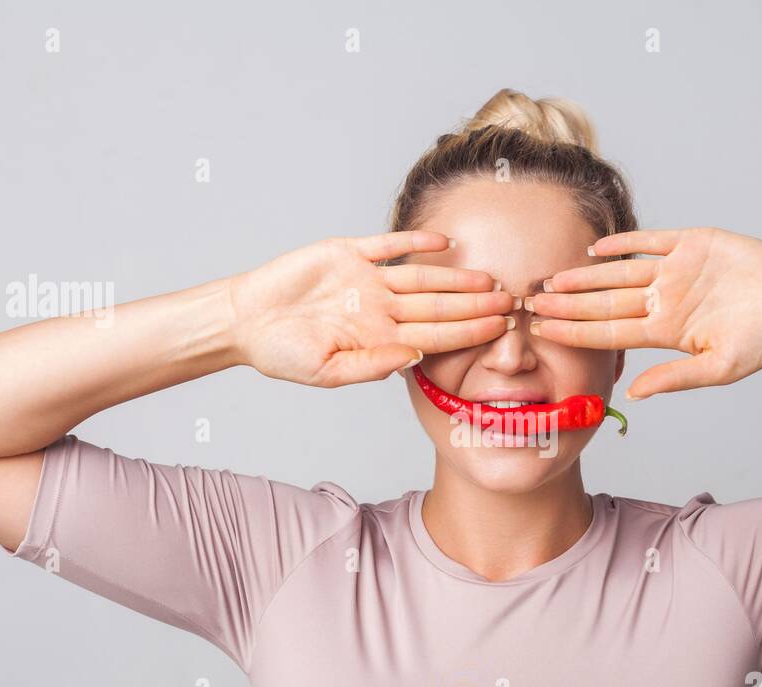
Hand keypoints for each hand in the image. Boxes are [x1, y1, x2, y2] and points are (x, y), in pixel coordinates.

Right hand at [228, 231, 514, 386]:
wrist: (246, 320)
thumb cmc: (283, 353)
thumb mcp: (326, 371)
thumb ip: (370, 365)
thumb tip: (412, 358)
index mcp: (380, 339)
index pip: (437, 335)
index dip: (471, 332)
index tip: (502, 329)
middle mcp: (381, 308)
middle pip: (440, 306)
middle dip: (477, 305)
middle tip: (514, 301)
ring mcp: (368, 280)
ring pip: (423, 276)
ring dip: (457, 277)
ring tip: (491, 278)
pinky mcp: (348, 253)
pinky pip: (388, 244)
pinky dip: (415, 241)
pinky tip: (445, 242)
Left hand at [526, 227, 761, 398]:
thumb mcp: (721, 366)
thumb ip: (677, 378)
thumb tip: (637, 394)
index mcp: (665, 331)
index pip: (607, 331)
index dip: (573, 330)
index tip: (541, 329)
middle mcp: (662, 301)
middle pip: (604, 302)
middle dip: (566, 303)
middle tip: (528, 301)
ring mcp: (674, 272)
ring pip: (618, 273)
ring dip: (584, 275)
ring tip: (550, 277)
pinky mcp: (693, 244)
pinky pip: (650, 241)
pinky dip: (624, 242)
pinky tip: (595, 247)